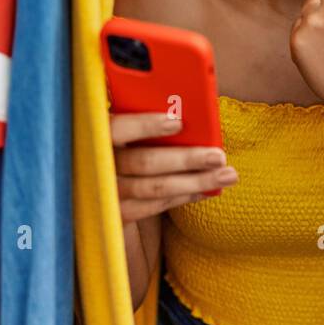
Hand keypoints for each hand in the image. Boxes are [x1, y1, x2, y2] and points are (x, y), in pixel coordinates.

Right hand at [110, 111, 238, 222]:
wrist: (100, 185)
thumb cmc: (123, 144)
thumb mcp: (125, 130)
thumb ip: (144, 116)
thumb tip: (190, 110)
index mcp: (98, 133)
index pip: (116, 129)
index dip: (145, 126)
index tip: (177, 122)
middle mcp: (97, 164)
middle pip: (144, 162)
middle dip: (186, 159)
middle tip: (218, 156)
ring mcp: (106, 193)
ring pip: (154, 188)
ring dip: (194, 181)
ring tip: (226, 175)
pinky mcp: (116, 214)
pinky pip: (155, 206)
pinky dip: (184, 196)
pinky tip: (206, 190)